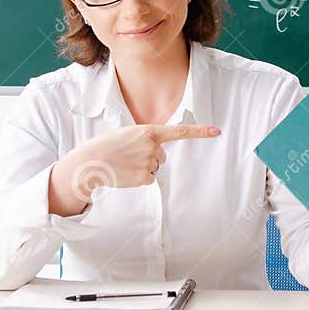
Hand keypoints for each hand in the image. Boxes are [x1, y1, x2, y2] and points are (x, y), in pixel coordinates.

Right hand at [56, 124, 220, 200]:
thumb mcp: (127, 134)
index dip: (200, 131)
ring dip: (142, 167)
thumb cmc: (107, 146)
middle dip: (148, 157)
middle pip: (161, 156)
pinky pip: (149, 179)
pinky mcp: (144, 177)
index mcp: (148, 131)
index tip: (217, 131)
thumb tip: (156, 153)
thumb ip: (144, 138)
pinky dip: (138, 178)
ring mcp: (149, 162)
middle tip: (128, 155)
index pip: (179, 131)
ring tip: (124, 163)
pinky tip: (126, 173)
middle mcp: (152, 146)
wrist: (91, 161)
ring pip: (154, 168)